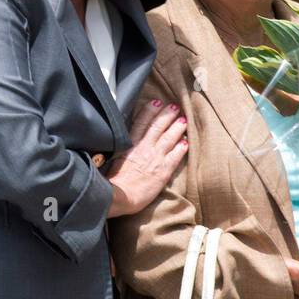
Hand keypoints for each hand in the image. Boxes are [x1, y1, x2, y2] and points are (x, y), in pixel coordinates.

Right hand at [107, 99, 188, 216]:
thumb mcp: (112, 159)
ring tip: (183, 119)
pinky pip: (176, 156)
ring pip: (169, 138)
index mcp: (129, 145)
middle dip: (167, 115)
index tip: (157, 101)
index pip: (141, 122)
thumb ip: (120, 148)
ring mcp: (155, 158)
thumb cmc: (113, 182)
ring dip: (177, 127)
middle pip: (158, 127)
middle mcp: (144, 148)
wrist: (121, 197)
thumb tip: (121, 141)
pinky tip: (186, 142)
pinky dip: (182, 148)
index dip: (150, 111)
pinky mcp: (163, 171)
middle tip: (175, 106)